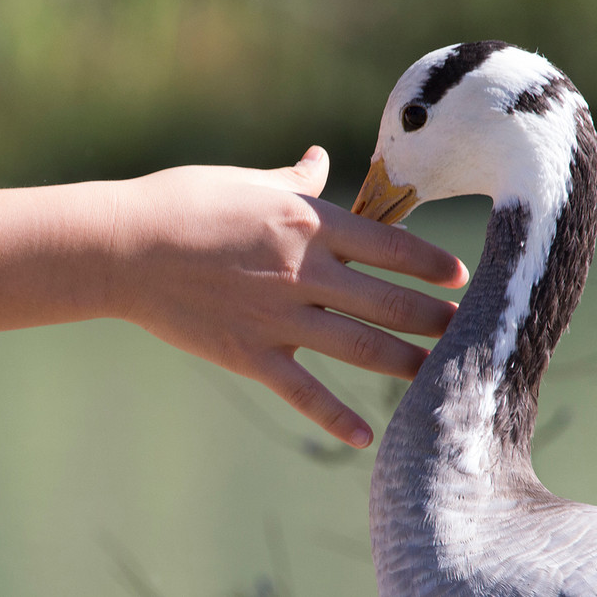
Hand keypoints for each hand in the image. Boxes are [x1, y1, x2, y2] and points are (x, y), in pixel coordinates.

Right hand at [112, 146, 467, 446]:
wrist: (125, 247)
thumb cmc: (183, 202)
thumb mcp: (245, 182)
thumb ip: (293, 180)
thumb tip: (321, 157)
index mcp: (308, 224)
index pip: (390, 245)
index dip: (431, 262)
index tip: (460, 275)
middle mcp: (305, 272)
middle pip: (387, 301)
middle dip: (435, 318)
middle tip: (471, 330)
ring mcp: (280, 317)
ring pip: (361, 348)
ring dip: (407, 363)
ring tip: (441, 375)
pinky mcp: (251, 354)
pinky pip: (303, 392)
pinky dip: (336, 417)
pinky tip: (365, 439)